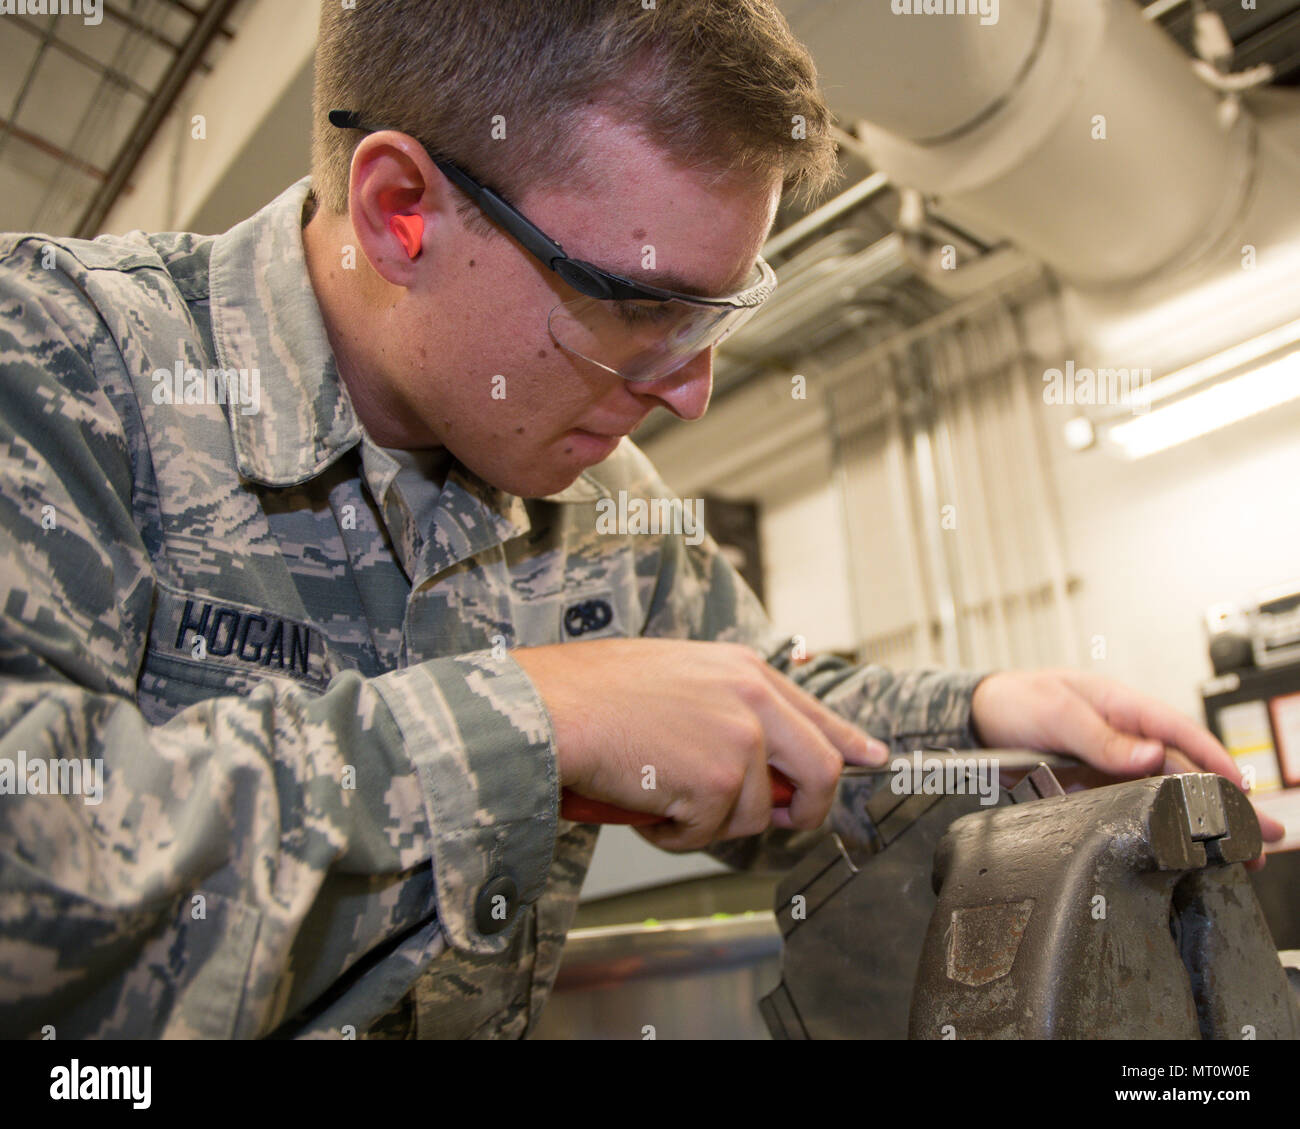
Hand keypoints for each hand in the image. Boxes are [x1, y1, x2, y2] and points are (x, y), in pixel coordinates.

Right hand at [514, 638, 888, 849]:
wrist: (553, 708)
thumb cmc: (594, 692)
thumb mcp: (678, 676)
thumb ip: (727, 707)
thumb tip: (757, 762)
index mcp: (743, 670)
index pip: (816, 712)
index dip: (848, 742)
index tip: (871, 759)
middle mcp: (752, 700)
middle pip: (820, 771)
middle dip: (801, 810)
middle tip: (777, 821)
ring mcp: (739, 740)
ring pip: (754, 816)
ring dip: (707, 822)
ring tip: (661, 794)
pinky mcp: (717, 781)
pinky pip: (711, 833)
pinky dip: (676, 834)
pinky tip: (647, 804)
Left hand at [970, 669, 1285, 866]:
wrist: (976, 718)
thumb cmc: (1015, 700)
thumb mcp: (1055, 711)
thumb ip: (1100, 735)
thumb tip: (1149, 755)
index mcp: (1122, 705)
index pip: (1180, 732)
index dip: (1215, 762)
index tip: (1242, 791)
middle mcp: (1125, 734)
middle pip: (1185, 770)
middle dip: (1226, 803)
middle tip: (1263, 839)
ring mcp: (1113, 761)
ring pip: (1167, 792)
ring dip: (1201, 821)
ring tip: (1238, 856)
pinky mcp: (1096, 784)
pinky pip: (1134, 805)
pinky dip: (1162, 825)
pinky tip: (1183, 848)